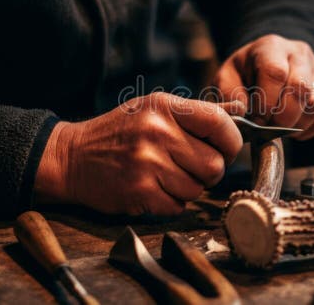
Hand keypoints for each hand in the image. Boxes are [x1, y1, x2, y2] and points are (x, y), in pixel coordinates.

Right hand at [34, 93, 244, 215]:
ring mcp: (147, 163)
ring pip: (198, 189)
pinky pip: (178, 206)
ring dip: (188, 188)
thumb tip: (242, 107)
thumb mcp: (156, 109)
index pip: (220, 123)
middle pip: (215, 164)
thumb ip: (200, 111)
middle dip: (209, 171)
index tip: (224, 149)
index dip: (231, 141)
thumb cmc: (120, 132)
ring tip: (167, 176)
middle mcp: (157, 132)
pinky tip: (153, 189)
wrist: (71, 157)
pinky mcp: (139, 192)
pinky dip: (171, 203)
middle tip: (192, 167)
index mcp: (165, 107)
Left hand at [213, 34, 313, 139]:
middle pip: (299, 88)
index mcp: (272, 46)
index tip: (256, 120)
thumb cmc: (245, 74)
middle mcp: (300, 53)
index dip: (265, 102)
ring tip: (278, 128)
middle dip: (281, 118)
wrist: (269, 65)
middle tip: (267, 129)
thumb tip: (242, 111)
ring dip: (295, 126)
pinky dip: (306, 130)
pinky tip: (291, 128)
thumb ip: (229, 94)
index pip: (275, 72)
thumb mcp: (227, 78)